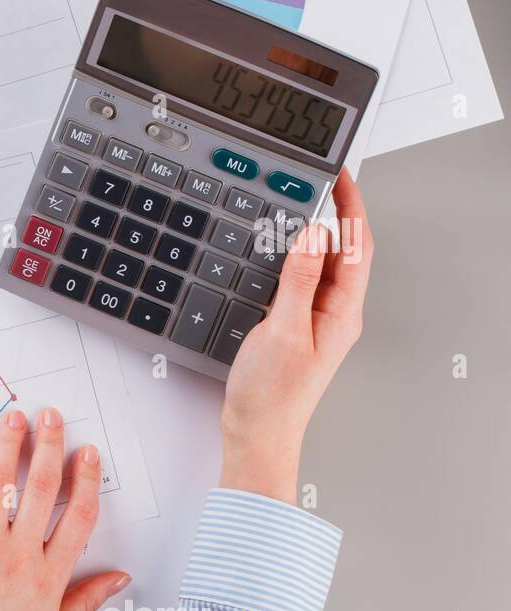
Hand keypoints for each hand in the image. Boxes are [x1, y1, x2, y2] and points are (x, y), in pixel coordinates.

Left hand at [0, 408, 129, 610]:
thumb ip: (85, 603)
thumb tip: (118, 578)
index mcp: (48, 579)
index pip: (79, 516)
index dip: (86, 479)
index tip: (88, 454)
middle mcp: (20, 556)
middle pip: (44, 487)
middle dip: (51, 444)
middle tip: (53, 415)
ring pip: (4, 482)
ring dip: (11, 443)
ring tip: (15, 416)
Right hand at [220, 169, 374, 503]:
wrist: (256, 433)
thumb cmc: (271, 395)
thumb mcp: (281, 330)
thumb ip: (298, 280)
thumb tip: (313, 236)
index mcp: (342, 312)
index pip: (356, 247)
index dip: (350, 207)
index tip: (339, 176)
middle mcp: (335, 314)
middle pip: (341, 251)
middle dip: (329, 215)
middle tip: (308, 186)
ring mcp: (315, 321)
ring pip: (317, 266)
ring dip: (306, 238)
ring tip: (285, 215)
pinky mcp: (294, 327)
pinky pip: (298, 283)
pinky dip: (288, 261)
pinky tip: (271, 257)